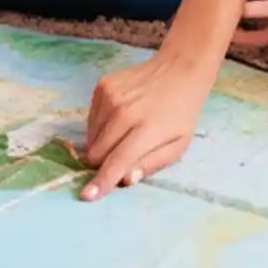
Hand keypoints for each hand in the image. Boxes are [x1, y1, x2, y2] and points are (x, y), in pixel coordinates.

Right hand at [81, 52, 215, 200]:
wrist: (178, 71)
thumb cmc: (180, 114)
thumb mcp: (178, 146)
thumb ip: (152, 164)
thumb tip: (126, 179)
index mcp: (147, 129)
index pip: (118, 160)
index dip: (102, 181)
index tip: (87, 195)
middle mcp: (125, 111)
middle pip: (98, 151)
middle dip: (102, 163)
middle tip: (118, 158)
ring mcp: (111, 96)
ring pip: (91, 137)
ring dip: (102, 145)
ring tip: (123, 135)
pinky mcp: (102, 86)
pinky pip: (91, 119)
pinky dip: (101, 127)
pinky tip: (119, 119)